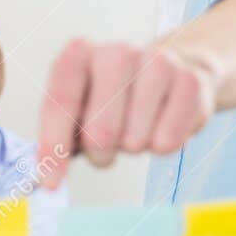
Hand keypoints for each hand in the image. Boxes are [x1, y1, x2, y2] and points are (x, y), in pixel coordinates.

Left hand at [37, 37, 217, 187]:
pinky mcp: (190, 81)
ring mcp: (157, 62)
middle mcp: (116, 52)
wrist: (174, 69)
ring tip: (136, 127)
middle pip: (100, 133)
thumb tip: (45, 180)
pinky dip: (162, 146)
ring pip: (135, 141)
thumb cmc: (114, 98)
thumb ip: (59, 140)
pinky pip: (168, 142)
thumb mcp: (79, 110)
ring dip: (133, 147)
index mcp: (79, 54)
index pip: (59, 106)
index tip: (52, 183)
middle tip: (106, 148)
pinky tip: (162, 124)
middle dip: (101, 153)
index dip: (54, 149)